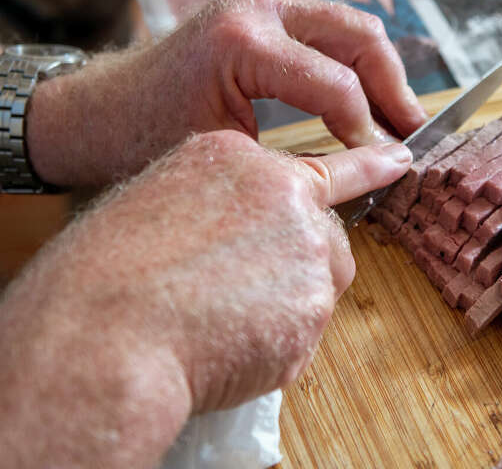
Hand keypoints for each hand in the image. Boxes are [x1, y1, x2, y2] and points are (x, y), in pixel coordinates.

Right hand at [0, 133, 412, 466]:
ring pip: (321, 280)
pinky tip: (231, 344)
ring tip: (225, 320)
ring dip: (290, 304)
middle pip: (322, 231)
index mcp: (234, 156)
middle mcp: (282, 190)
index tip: (398, 160)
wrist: (104, 332)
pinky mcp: (316, 299)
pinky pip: (308, 328)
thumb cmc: (105, 278)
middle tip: (239, 293)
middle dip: (297, 265)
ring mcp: (307, 243)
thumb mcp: (157, 203)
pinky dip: (280, 344)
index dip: (364, 168)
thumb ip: (219, 203)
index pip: (313, 161)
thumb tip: (248, 231)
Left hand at [30, 0, 427, 186]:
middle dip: (393, 86)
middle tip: (412, 133)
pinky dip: (351, 65)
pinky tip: (363, 105)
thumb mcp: (224, 157)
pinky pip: (324, 32)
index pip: (335, 84)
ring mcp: (257, 1)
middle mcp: (254, 7)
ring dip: (378, 71)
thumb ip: (299, 159)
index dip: (368, 129)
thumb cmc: (141, 142)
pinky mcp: (258, 11)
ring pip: (349, 27)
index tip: (388, 165)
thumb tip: (367, 169)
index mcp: (241, 41)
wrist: (90, 114)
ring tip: (398, 121)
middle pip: (358, 34)